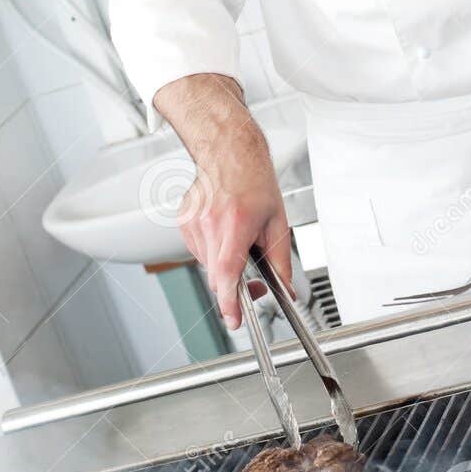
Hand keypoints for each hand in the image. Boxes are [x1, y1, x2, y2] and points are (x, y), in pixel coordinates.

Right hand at [178, 128, 292, 329]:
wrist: (228, 152)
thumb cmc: (254, 180)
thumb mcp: (277, 222)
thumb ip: (281, 261)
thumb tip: (287, 289)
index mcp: (237, 223)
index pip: (228, 272)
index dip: (231, 301)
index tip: (234, 319)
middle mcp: (211, 224)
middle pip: (217, 276)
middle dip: (233, 287)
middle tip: (251, 284)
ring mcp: (193, 223)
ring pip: (207, 265)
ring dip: (222, 265)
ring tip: (237, 240)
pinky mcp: (184, 222)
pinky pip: (197, 251)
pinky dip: (211, 251)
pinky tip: (222, 231)